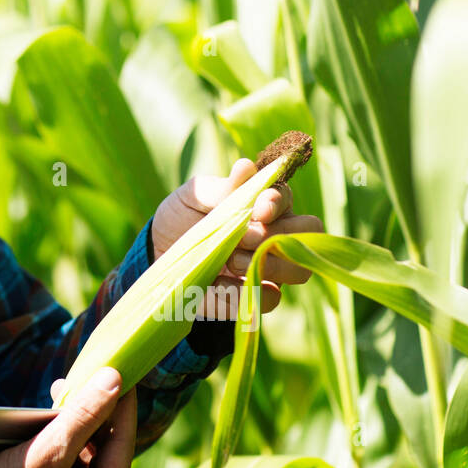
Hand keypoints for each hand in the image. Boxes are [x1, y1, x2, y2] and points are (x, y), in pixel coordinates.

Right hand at [0, 369, 136, 467]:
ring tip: (66, 385)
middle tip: (91, 369)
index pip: (123, 437)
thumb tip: (113, 378)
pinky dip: (61, 421)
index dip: (123, 399)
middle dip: (96, 401)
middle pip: (105, 436)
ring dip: (77, 409)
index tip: (122, 365)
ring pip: (86, 437)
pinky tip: (52, 405)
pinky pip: (67, 442)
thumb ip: (82, 417)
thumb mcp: (47, 451)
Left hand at [149, 158, 320, 318]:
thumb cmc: (181, 218)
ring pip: (300, 270)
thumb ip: (220, 187)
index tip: (259, 210)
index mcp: (264, 204)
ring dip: (269, 264)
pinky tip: (219, 284)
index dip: (278, 203)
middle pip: (309, 233)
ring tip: (231, 260)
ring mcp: (271, 268)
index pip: (287, 198)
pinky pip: (270, 300)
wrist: (158, 256)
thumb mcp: (192, 198)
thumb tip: (246, 167)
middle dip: (278, 234)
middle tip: (243, 238)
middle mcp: (276, 234)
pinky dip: (245, 292)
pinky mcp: (257, 297)